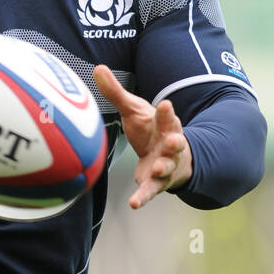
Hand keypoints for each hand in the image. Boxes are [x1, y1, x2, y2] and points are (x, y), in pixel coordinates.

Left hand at [93, 65, 192, 208]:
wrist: (164, 156)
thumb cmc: (149, 130)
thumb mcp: (133, 110)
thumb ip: (116, 93)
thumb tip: (97, 68)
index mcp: (165, 125)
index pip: (167, 117)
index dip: (166, 113)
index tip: (165, 105)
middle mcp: (170, 145)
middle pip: (175, 143)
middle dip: (175, 142)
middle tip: (173, 140)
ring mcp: (165, 165)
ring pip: (167, 168)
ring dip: (163, 169)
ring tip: (157, 169)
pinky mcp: (156, 183)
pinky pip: (150, 191)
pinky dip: (143, 197)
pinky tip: (134, 204)